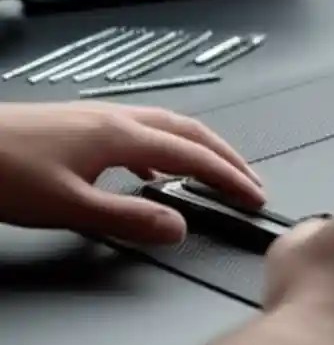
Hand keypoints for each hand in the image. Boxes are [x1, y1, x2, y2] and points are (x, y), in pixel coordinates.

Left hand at [0, 102, 263, 244]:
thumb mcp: (67, 206)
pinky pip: (139, 131)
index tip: (255, 197)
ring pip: (166, 127)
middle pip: (190, 132)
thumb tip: (178, 227)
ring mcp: (94, 117)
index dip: (230, 178)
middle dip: (227, 157)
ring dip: (199, 150)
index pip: (194, 157)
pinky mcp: (77, 124)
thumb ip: (128, 219)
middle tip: (251, 182)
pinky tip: (151, 169)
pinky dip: (164, 149)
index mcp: (120, 136)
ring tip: (215, 172)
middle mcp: (113, 118)